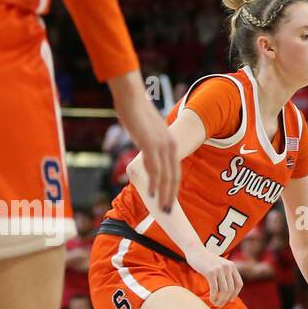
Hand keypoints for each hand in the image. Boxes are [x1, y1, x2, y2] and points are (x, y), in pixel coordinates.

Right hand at [108, 71, 179, 211]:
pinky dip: (154, 183)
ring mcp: (161, 146)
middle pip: (174, 177)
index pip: (175, 171)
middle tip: (168, 211)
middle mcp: (169, 146)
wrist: (131, 97)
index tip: (170, 201)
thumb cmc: (136, 114)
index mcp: (171, 144)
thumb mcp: (148, 133)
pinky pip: (154, 169)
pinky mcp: (150, 144)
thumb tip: (146, 157)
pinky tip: (151, 194)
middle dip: (171, 196)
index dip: (173, 188)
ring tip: (162, 208)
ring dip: (164, 194)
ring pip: (166, 176)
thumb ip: (150, 146)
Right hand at [186, 247, 243, 305]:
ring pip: (224, 291)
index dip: (235, 294)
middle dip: (226, 299)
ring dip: (220, 300)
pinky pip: (215, 289)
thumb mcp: (220, 265)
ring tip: (216, 303)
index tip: (230, 300)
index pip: (239, 284)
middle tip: (220, 304)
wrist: (195, 250)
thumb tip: (230, 294)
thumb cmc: (207, 261)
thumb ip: (226, 275)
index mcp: (232, 266)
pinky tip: (211, 300)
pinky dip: (214, 297)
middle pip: (231, 289)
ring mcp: (219, 269)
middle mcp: (227, 267)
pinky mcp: (210, 272)